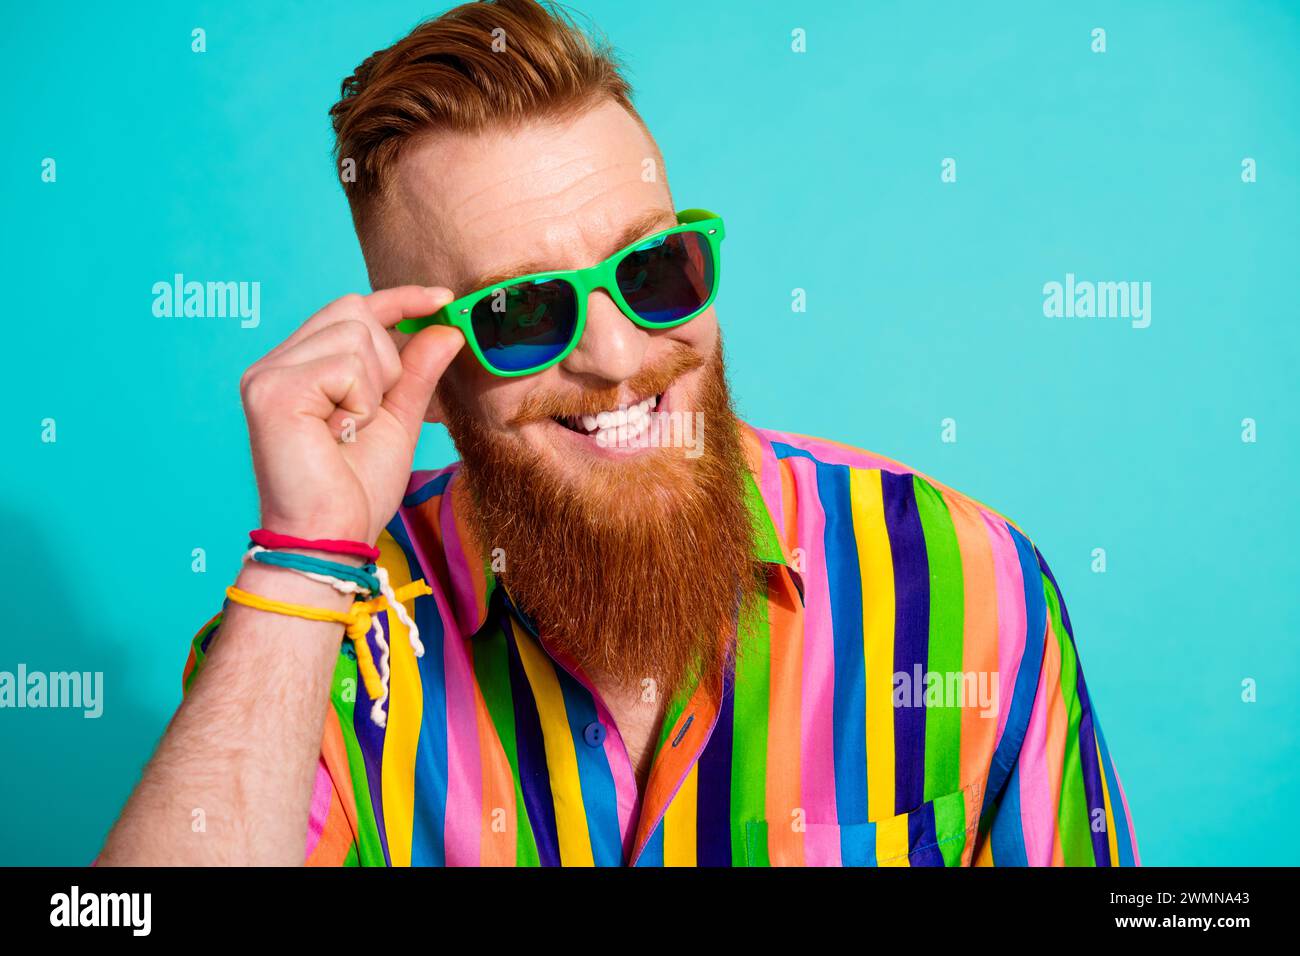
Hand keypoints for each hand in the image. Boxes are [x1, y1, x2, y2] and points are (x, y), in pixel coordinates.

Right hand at [239, 286, 461, 544]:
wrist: (330, 537)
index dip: (399, 298)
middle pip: (355, 313)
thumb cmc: (355, 489)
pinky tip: (339, 433)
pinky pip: (346, 365)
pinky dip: (359, 402)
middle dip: (387, 363)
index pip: (351, 309)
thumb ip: (417, 374)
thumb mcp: (397, 421)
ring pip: (355, 334)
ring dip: (373, 388)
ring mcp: (268, 374)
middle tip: (368, 417)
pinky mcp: (272, 390)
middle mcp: (275, 363)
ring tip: (349, 430)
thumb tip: (446, 327)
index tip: (443, 299)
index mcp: (299, 367)